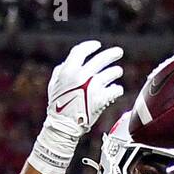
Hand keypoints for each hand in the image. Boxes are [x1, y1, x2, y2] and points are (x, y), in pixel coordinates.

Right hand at [30, 41, 123, 173]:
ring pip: (110, 74)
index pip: (81, 51)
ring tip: (118, 71)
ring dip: (115, 71)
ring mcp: (92, 88)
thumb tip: (71, 62)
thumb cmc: (58, 107)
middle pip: (100, 59)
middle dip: (111, 54)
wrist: (63, 127)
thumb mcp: (54, 85)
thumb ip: (62, 71)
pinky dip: (117, 89)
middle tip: (119, 52)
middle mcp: (81, 77)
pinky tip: (117, 89)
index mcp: (67, 71)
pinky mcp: (100, 100)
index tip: (97, 45)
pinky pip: (114, 91)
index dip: (90, 46)